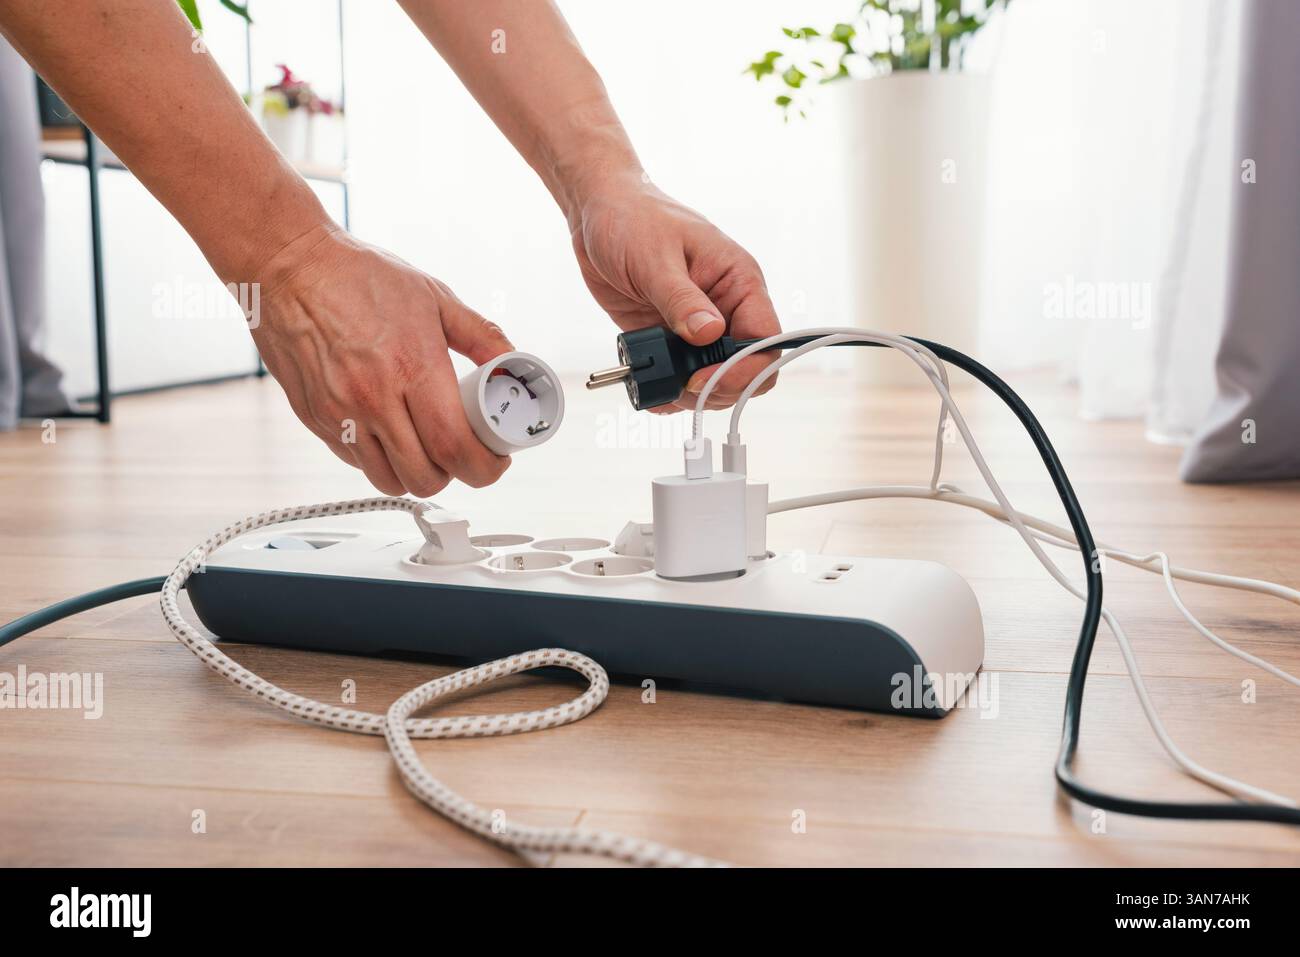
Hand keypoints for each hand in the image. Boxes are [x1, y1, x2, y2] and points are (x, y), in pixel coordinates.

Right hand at [251, 226, 511, 495]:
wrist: (289, 266)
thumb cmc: (361, 277)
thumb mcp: (435, 297)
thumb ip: (482, 335)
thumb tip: (514, 364)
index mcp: (413, 366)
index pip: (455, 447)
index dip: (484, 467)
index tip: (495, 461)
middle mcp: (374, 397)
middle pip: (426, 476)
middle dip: (455, 474)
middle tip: (463, 452)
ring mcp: (340, 413)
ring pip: (390, 481)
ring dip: (416, 473)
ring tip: (427, 447)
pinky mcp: (315, 419)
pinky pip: (357, 463)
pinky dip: (381, 459)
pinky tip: (390, 431)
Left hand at [569, 173, 781, 411]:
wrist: (600, 212)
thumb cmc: (634, 219)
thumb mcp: (655, 258)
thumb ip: (681, 300)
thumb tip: (709, 334)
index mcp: (739, 282)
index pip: (765, 339)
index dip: (744, 367)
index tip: (705, 377)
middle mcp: (726, 308)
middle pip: (745, 368)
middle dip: (716, 386)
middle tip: (681, 387)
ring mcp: (699, 327)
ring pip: (714, 379)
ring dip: (690, 393)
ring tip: (660, 388)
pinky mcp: (671, 338)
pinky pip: (680, 376)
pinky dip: (667, 389)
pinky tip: (649, 390)